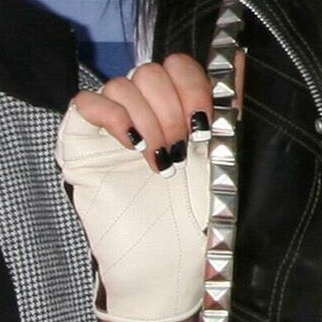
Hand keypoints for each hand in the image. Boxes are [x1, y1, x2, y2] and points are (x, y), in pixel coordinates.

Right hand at [59, 56, 216, 321]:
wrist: (166, 264)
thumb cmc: (193, 217)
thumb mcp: (220, 156)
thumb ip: (229, 106)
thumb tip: (241, 57)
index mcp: (174, 111)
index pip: (176, 65)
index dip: (193, 84)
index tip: (204, 124)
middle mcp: (141, 113)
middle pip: (149, 70)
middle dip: (172, 106)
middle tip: (181, 147)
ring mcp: (108, 129)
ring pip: (120, 84)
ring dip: (148, 118)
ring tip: (160, 159)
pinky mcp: (80, 145)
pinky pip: (84, 104)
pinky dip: (111, 116)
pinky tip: (132, 145)